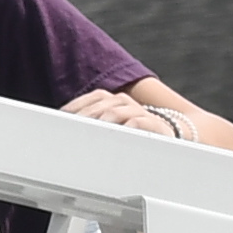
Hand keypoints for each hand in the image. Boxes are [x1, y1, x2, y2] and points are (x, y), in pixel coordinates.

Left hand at [62, 88, 181, 139]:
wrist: (171, 135)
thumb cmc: (136, 134)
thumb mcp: (114, 128)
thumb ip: (95, 126)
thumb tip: (69, 133)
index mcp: (114, 101)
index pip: (93, 97)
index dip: (77, 106)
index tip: (61, 117)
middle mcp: (125, 103)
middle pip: (102, 104)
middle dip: (85, 116)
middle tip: (71, 129)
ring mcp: (139, 112)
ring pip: (116, 112)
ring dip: (102, 121)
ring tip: (89, 132)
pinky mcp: (154, 125)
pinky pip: (139, 123)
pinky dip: (127, 127)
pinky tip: (117, 135)